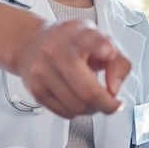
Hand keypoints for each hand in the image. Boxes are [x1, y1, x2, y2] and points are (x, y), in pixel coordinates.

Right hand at [15, 19, 130, 117]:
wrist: (30, 43)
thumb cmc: (68, 42)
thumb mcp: (99, 39)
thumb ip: (118, 61)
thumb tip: (115, 88)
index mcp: (76, 34)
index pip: (90, 38)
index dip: (101, 46)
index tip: (108, 51)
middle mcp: (55, 50)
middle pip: (88, 90)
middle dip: (107, 104)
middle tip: (113, 103)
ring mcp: (43, 71)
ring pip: (78, 107)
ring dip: (92, 109)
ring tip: (93, 97)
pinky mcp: (36, 89)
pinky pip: (66, 113)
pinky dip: (77, 111)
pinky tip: (77, 98)